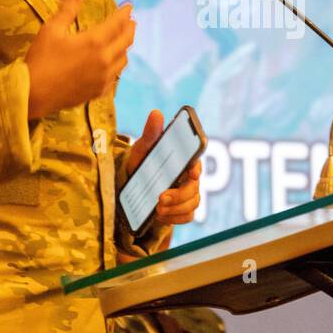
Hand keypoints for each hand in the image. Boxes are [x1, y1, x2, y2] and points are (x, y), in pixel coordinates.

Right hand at [25, 0, 134, 119]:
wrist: (33, 94)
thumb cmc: (41, 59)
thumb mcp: (52, 29)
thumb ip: (68, 9)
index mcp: (95, 42)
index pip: (117, 23)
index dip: (124, 13)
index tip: (129, 6)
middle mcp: (105, 60)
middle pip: (125, 41)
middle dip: (130, 28)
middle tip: (131, 21)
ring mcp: (104, 78)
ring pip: (123, 60)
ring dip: (125, 47)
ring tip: (124, 40)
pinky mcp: (99, 92)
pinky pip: (115, 76)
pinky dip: (117, 65)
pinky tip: (113, 64)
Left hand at [125, 109, 201, 227]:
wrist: (135, 183)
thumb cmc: (143, 162)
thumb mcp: (144, 148)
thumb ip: (151, 133)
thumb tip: (156, 113)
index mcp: (184, 160)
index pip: (196, 163)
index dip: (195, 169)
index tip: (190, 172)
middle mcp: (190, 177)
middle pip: (194, 188)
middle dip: (179, 195)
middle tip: (160, 199)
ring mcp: (188, 193)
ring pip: (192, 204)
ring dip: (176, 208)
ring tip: (157, 210)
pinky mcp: (183, 209)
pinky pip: (187, 216)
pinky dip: (175, 218)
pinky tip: (161, 216)